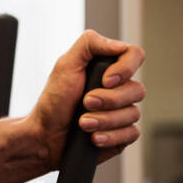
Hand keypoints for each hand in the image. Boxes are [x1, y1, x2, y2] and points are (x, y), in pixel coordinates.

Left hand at [24, 30, 145, 174]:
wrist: (45, 135)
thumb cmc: (53, 100)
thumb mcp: (65, 65)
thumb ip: (89, 44)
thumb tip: (120, 45)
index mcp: (108, 67)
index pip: (135, 56)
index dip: (125, 68)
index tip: (105, 80)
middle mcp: (119, 88)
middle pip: (137, 90)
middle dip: (108, 100)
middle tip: (85, 103)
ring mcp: (122, 111)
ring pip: (133, 114)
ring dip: (105, 120)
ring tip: (83, 123)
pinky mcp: (122, 134)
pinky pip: (132, 134)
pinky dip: (110, 136)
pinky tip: (94, 138)